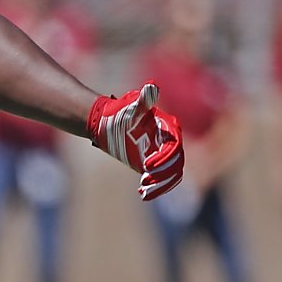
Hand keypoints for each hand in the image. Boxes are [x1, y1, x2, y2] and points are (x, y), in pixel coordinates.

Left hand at [86, 83, 184, 200]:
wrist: (105, 123)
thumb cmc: (119, 113)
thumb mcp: (131, 108)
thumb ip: (143, 102)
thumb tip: (151, 87)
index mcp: (168, 129)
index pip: (174, 148)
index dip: (164, 158)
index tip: (147, 166)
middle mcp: (169, 142)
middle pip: (176, 164)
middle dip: (163, 174)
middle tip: (145, 179)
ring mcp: (161, 154)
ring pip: (171, 174)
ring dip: (161, 184)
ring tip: (144, 189)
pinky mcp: (152, 164)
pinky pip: (161, 180)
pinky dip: (156, 188)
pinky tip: (143, 193)